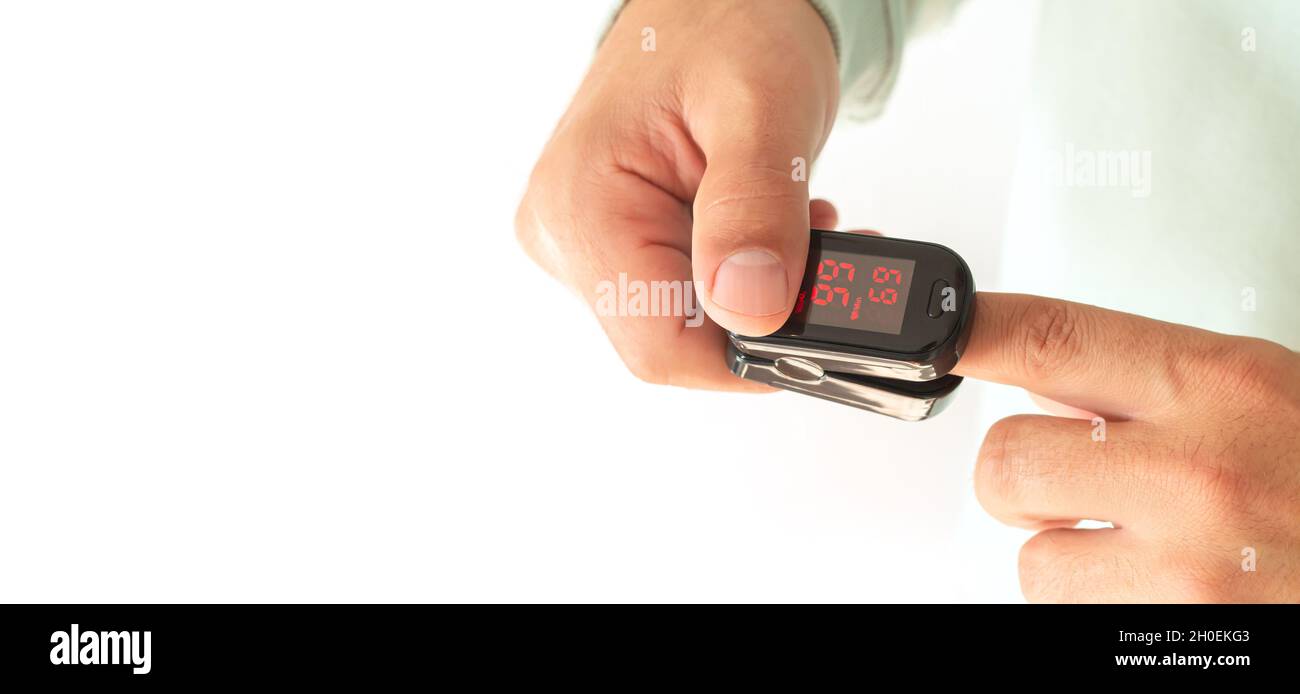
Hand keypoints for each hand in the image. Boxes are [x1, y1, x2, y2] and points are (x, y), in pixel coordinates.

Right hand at [515, 0, 838, 388]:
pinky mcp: (609, 240)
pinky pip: (680, 292)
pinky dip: (738, 274)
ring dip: (755, 289)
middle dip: (760, 310)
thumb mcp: (762, 108)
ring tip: (795, 219)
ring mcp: (583, 240)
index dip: (749, 355)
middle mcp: (566, 235)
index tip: (819, 324)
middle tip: (820, 248)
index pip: (660, 347)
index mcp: (582, 208)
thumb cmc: (728, 23)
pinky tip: (766, 227)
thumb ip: (754, 210)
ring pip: (684, 320)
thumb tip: (752, 309)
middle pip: (674, 338)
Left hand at [956, 293, 1299, 601]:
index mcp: (1216, 383)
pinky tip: (1156, 581)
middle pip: (1008, 456)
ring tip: (1130, 544)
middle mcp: (1194, 466)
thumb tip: (1043, 388)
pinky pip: (1075, 612)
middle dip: (1019, 476)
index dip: (971, 334)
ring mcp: (1186, 558)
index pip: (1050, 340)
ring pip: (1033, 558)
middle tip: (1066, 486)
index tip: (934, 334)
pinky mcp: (1177, 624)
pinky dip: (1100, 601)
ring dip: (1063, 554)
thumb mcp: (1262, 396)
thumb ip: (1147, 384)